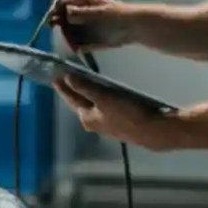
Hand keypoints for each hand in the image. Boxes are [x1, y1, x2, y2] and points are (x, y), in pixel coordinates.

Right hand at [49, 0, 136, 49]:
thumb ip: (83, 13)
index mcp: (81, 0)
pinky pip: (75, 43)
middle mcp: (78, 13)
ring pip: (67, 32)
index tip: (52, 18)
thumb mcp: (100, 12)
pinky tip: (79, 49)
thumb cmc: (118, 15)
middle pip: (61, 17)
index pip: (61, 2)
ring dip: (66, 38)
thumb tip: (66, 13)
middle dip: (58, 24)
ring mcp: (81, 26)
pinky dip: (75, 47)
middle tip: (60, 32)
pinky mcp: (85, 39)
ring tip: (73, 44)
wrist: (133, 28)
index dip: (55, 9)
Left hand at [53, 76, 184, 150]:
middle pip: (80, 103)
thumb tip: (67, 78)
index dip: (64, 88)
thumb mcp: (103, 98)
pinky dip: (100, 97)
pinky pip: (103, 106)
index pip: (71, 99)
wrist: (151, 131)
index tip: (55, 77)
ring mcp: (106, 124)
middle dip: (74, 91)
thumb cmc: (125, 114)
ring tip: (83, 80)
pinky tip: (103, 91)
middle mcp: (93, 123)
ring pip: (92, 105)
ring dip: (87, 93)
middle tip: (67, 77)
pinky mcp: (118, 122)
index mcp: (86, 118)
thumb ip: (84, 88)